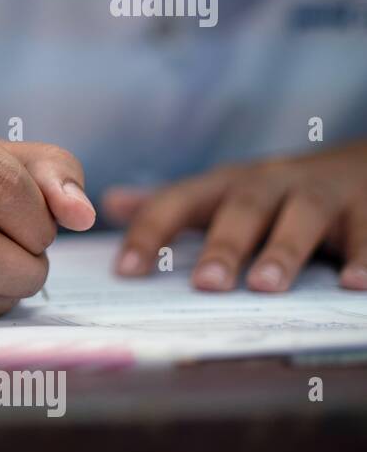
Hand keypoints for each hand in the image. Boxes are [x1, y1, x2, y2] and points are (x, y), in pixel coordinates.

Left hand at [104, 141, 366, 291]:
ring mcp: (323, 193)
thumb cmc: (277, 194)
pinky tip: (353, 284)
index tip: (126, 272)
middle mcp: (272, 184)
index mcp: (228, 186)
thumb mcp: (224, 194)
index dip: (150, 233)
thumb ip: (172, 205)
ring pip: (302, 216)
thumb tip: (110, 203)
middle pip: (243, 208)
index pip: (178, 202)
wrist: (362, 165)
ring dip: (283, 250)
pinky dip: (364, 257)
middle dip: (222, 245)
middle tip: (205, 285)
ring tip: (266, 286)